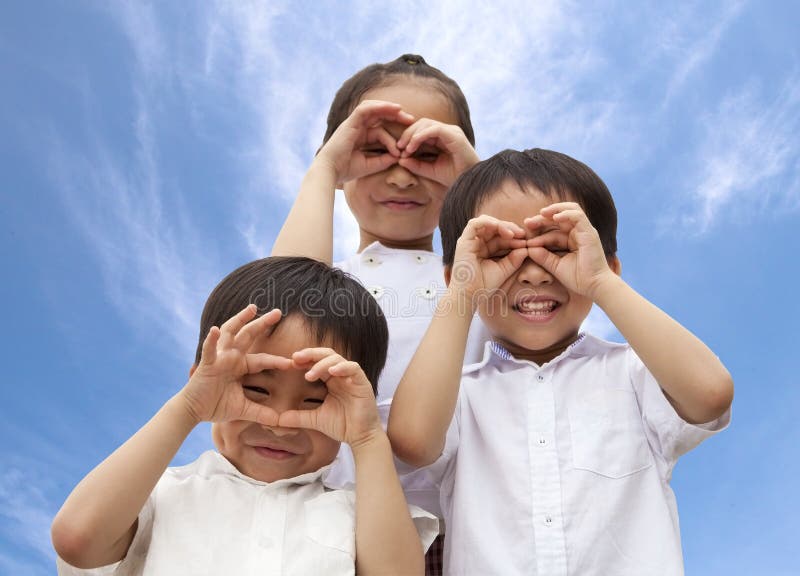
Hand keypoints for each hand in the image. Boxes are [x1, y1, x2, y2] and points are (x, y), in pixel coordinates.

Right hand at [179, 305, 290, 425]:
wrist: (193, 411)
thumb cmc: (216, 405)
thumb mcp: (243, 410)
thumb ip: (261, 413)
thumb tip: (281, 422)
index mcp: (241, 365)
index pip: (263, 359)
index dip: (278, 361)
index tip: (294, 362)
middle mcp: (231, 357)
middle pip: (249, 335)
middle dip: (263, 323)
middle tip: (279, 312)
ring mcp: (219, 358)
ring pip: (230, 333)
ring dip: (240, 319)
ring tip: (253, 308)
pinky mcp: (206, 364)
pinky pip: (209, 350)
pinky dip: (211, 340)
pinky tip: (215, 329)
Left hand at [277, 348, 380, 447]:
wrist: (360, 437)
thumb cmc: (342, 425)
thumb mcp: (315, 420)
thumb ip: (298, 417)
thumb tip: (278, 420)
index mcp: (331, 380)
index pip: (316, 362)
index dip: (304, 360)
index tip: (290, 362)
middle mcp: (341, 375)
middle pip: (326, 355)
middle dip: (310, 354)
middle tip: (295, 358)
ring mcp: (352, 377)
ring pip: (337, 359)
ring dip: (322, 364)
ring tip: (309, 375)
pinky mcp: (363, 382)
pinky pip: (353, 368)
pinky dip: (342, 367)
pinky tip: (331, 372)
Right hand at [316, 99, 414, 184]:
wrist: (330, 171)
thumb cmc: (346, 169)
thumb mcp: (370, 165)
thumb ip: (384, 160)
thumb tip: (400, 156)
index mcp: (360, 137)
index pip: (380, 130)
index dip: (393, 136)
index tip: (406, 145)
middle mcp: (357, 127)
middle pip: (378, 115)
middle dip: (395, 116)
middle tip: (411, 120)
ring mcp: (353, 123)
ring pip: (372, 108)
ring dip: (388, 108)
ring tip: (402, 111)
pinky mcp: (350, 121)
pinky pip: (365, 108)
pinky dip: (379, 106)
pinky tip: (393, 109)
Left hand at [396, 118, 478, 186]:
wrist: (470, 183)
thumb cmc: (454, 177)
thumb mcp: (430, 171)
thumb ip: (416, 165)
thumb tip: (400, 160)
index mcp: (441, 137)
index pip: (421, 129)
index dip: (407, 137)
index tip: (398, 151)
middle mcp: (447, 131)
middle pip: (422, 123)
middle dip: (407, 133)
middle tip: (398, 147)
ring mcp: (451, 131)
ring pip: (426, 123)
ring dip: (412, 134)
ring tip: (405, 148)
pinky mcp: (454, 135)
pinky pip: (434, 129)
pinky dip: (420, 136)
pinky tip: (412, 146)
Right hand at [450, 215, 527, 304]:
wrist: (469, 296)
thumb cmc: (484, 286)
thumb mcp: (504, 270)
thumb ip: (514, 259)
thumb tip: (527, 248)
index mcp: (484, 249)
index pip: (500, 236)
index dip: (514, 237)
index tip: (527, 241)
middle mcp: (476, 243)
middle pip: (494, 227)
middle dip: (510, 229)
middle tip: (523, 234)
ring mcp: (469, 241)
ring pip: (486, 223)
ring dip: (501, 225)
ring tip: (514, 233)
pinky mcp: (463, 241)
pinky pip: (475, 224)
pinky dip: (490, 223)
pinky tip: (504, 231)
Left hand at [524, 202, 615, 297]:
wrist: (594, 287)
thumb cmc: (578, 278)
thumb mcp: (555, 265)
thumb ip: (542, 256)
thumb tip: (528, 247)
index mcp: (571, 240)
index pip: (553, 230)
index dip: (538, 232)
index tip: (525, 239)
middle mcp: (579, 233)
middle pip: (559, 217)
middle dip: (542, 218)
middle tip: (527, 222)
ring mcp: (585, 231)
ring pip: (570, 210)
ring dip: (554, 210)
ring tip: (541, 213)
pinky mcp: (590, 232)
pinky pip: (578, 216)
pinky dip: (566, 214)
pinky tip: (553, 217)